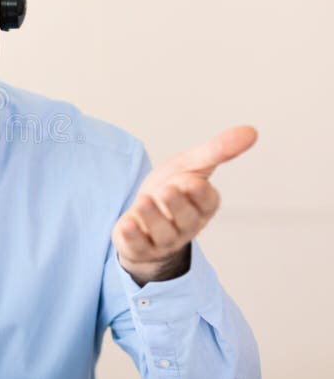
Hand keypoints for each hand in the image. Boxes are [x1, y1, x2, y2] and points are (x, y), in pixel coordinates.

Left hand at [112, 126, 257, 285]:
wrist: (142, 212)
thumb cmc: (172, 188)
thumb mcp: (191, 165)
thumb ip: (217, 150)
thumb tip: (252, 131)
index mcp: (203, 205)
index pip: (206, 201)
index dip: (198, 192)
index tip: (190, 180)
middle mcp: (186, 225)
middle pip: (185, 218)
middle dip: (176, 204)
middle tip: (167, 190)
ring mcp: (163, 240)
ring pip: (162, 233)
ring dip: (153, 217)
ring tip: (145, 202)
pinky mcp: (140, 248)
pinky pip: (137, 246)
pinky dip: (132, 236)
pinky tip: (126, 225)